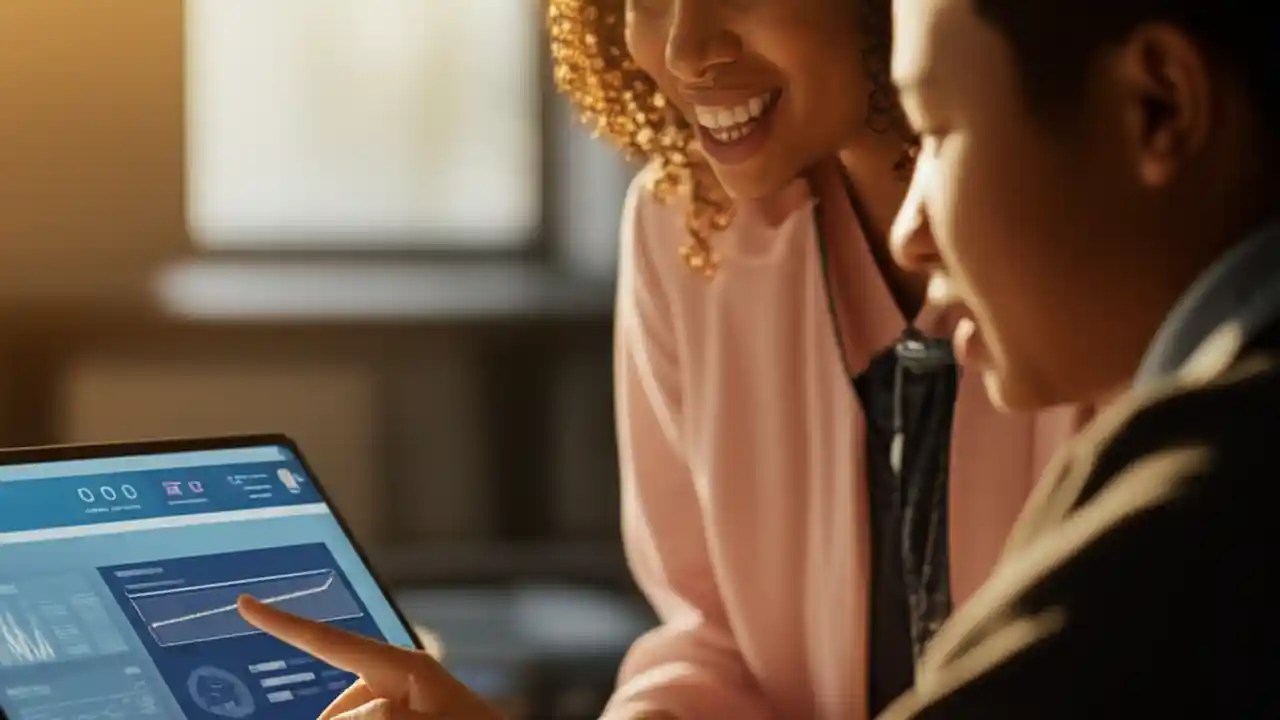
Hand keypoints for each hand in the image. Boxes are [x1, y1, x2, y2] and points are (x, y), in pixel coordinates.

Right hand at [237, 595, 502, 719]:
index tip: (244, 603)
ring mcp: (395, 705)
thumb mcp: (430, 718)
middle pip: (340, 707)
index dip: (285, 624)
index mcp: (402, 667)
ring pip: (348, 719)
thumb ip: (386, 712)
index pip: (330, 642)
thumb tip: (362, 711)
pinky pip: (360, 717)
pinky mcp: (396, 715)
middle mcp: (394, 682)